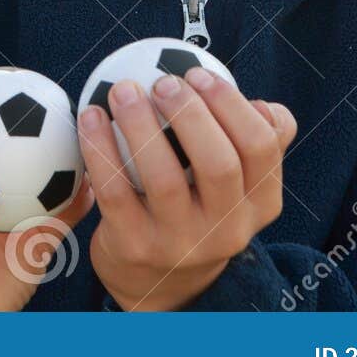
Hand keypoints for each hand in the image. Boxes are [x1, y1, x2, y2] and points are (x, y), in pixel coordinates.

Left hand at [78, 66, 296, 310]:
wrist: (159, 283)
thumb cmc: (199, 209)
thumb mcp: (238, 188)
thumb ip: (256, 145)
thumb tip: (264, 105)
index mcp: (259, 205)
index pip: (262, 149)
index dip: (232, 105)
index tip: (199, 74)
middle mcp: (227, 229)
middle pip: (219, 164)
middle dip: (192, 113)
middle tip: (164, 81)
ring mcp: (181, 243)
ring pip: (164, 178)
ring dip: (141, 125)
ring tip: (124, 90)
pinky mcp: (135, 247)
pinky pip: (115, 191)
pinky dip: (100, 148)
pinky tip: (91, 116)